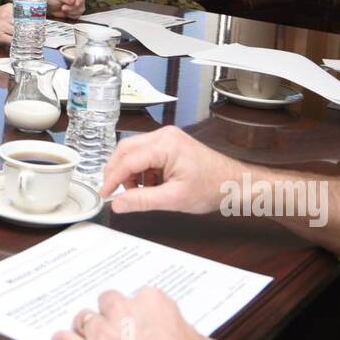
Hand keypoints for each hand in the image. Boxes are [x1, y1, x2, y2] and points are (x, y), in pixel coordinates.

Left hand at [48, 0, 86, 17]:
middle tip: (63, 7)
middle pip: (81, 3)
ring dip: (70, 12)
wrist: (50, 7)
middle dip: (72, 7)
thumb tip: (73, 1)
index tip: (76, 3)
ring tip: (63, 8)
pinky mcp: (77, 11)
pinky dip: (71, 16)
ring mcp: (78, 4)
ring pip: (80, 10)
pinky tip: (66, 12)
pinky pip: (77, 16)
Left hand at [52, 287, 231, 339]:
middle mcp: (125, 311)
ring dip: (87, 330)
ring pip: (83, 318)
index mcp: (154, 303)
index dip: (137, 315)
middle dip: (111, 316)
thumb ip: (188, 332)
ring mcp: (103, 333)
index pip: (137, 296)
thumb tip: (185, 336)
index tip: (138, 326)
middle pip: (107, 301)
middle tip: (117, 335)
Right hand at [100, 125, 241, 214]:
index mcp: (164, 144)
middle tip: (115, 193)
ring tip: (142, 193)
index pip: (127, 160)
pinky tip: (152, 186)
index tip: (104, 194)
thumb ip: (142, 201)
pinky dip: (142, 172)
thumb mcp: (173, 199)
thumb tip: (118, 204)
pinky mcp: (169, 145)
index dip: (112, 178)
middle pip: (126, 151)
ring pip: (134, 153)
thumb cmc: (212, 187)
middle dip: (118, 173)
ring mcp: (167, 138)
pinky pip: (145, 155)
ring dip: (131, 174)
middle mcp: (163, 135)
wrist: (234, 183)